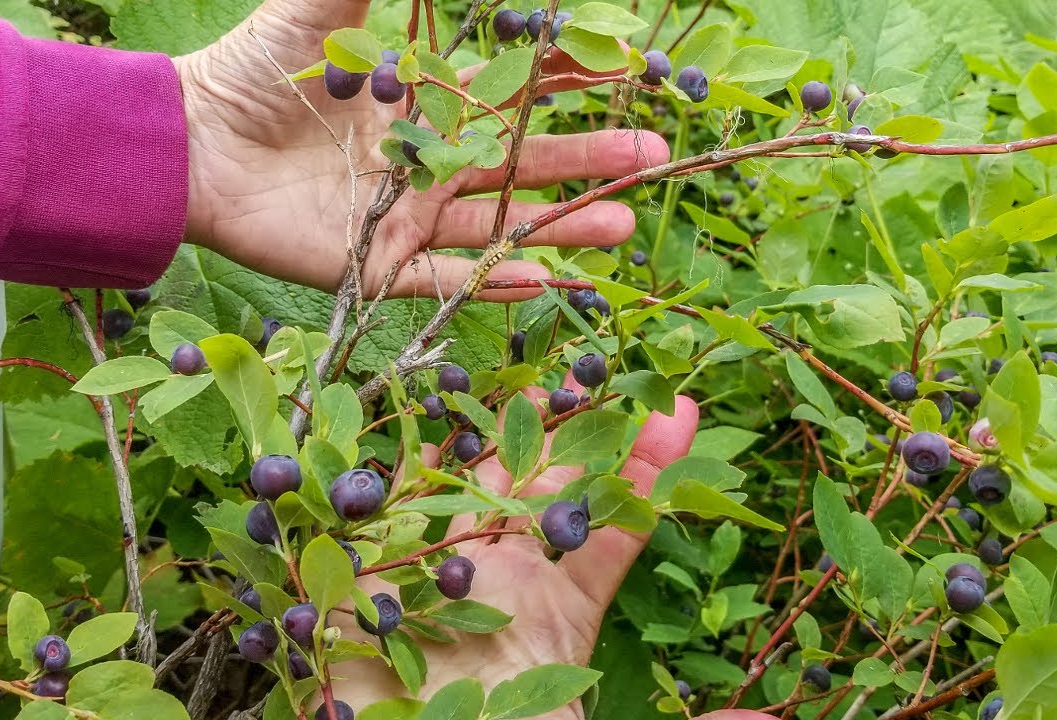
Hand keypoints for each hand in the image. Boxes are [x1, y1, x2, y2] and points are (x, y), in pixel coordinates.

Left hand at [172, 0, 667, 300]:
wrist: (190, 145)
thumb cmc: (256, 72)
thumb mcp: (325, 8)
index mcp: (426, 104)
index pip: (513, 97)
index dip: (569, 86)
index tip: (627, 74)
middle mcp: (427, 164)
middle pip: (523, 167)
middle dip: (589, 162)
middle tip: (655, 155)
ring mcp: (405, 219)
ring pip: (497, 227)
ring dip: (560, 227)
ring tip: (620, 226)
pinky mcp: (375, 263)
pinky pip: (441, 281)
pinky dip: (488, 281)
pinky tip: (543, 275)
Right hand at [328, 385, 725, 717]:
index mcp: (559, 617)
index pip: (614, 530)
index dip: (648, 473)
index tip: (680, 411)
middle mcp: (503, 585)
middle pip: (547, 488)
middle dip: (576, 428)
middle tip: (605, 366)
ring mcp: (440, 573)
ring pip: (481, 483)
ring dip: (507, 430)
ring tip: (539, 375)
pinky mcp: (375, 571)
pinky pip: (400, 501)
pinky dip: (417, 458)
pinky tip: (441, 415)